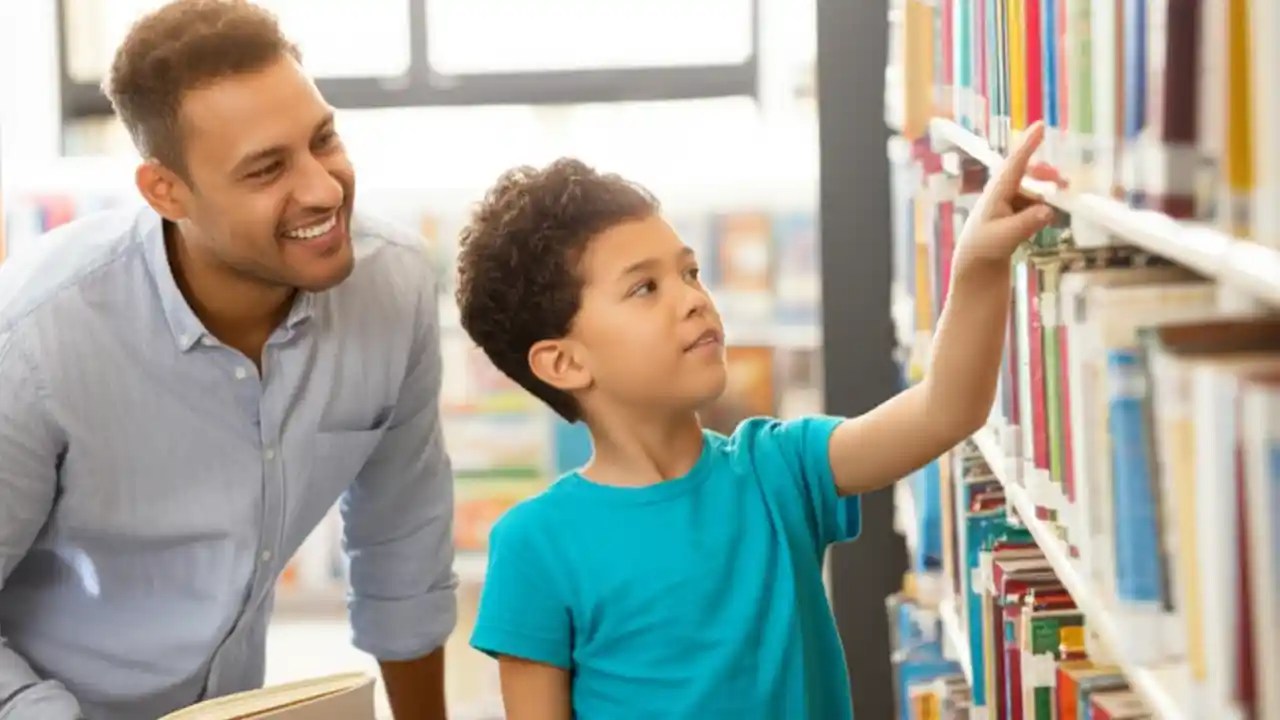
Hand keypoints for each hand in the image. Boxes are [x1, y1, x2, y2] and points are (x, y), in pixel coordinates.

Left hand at [958, 121, 1066, 264]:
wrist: (976, 264)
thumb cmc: (984, 247)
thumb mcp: (1005, 237)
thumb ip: (1027, 223)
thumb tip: (1048, 211)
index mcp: (996, 191)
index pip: (1014, 163)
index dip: (1028, 144)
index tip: (1040, 126)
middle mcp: (1003, 191)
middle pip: (1029, 173)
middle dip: (1046, 174)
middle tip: (1064, 182)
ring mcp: (1010, 201)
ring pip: (1035, 190)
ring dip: (1049, 193)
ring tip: (1063, 201)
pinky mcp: (1016, 213)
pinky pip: (1036, 204)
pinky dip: (1046, 208)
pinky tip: (1053, 218)